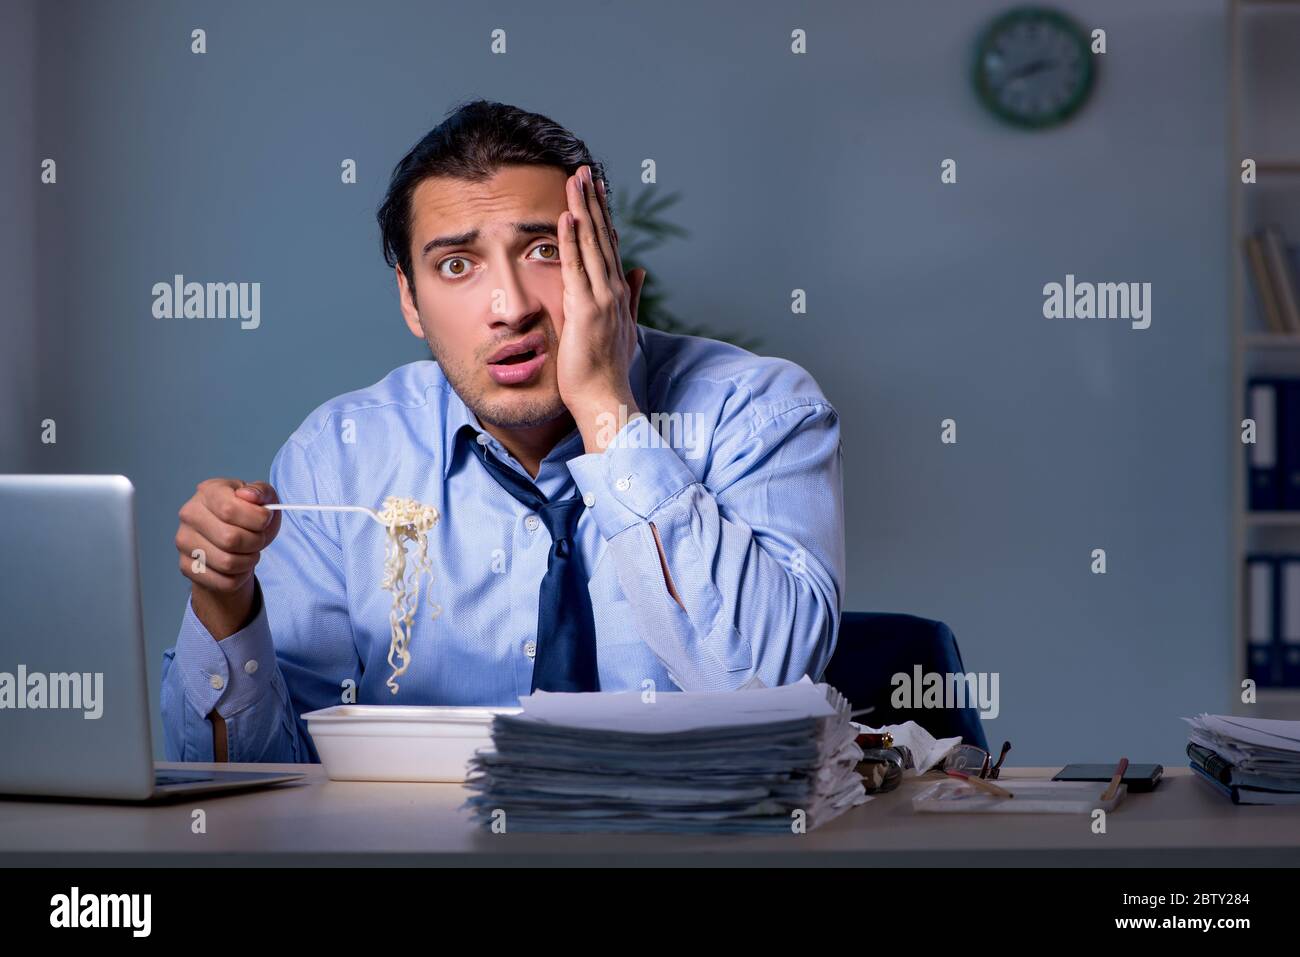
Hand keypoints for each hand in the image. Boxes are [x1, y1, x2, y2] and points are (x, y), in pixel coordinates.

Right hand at [175, 479, 280, 637]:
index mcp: (208, 491)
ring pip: (227, 563)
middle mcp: (190, 514)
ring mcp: (184, 541)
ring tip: (249, 551)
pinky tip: (239, 566)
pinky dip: (240, 577)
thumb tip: (249, 495)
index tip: (265, 519)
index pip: (229, 509)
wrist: (231, 540)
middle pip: (230, 539)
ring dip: (249, 561)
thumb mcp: (262, 498)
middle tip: (259, 538)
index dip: (257, 519)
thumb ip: (261, 492)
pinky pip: (223, 582)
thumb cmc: (247, 516)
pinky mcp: (186, 566)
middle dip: (256, 542)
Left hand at [555, 164, 647, 451]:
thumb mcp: (622, 327)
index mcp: (618, 292)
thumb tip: (640, 270)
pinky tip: (567, 217)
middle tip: (584, 169)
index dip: (602, 214)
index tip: (595, 188)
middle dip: (592, 201)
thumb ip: (631, 296)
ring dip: (583, 209)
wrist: (606, 399)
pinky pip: (576, 268)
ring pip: (591, 244)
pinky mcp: (586, 310)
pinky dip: (572, 241)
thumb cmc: (607, 369)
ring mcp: (602, 298)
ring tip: (576, 179)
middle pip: (602, 236)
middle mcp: (613, 289)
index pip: (609, 244)